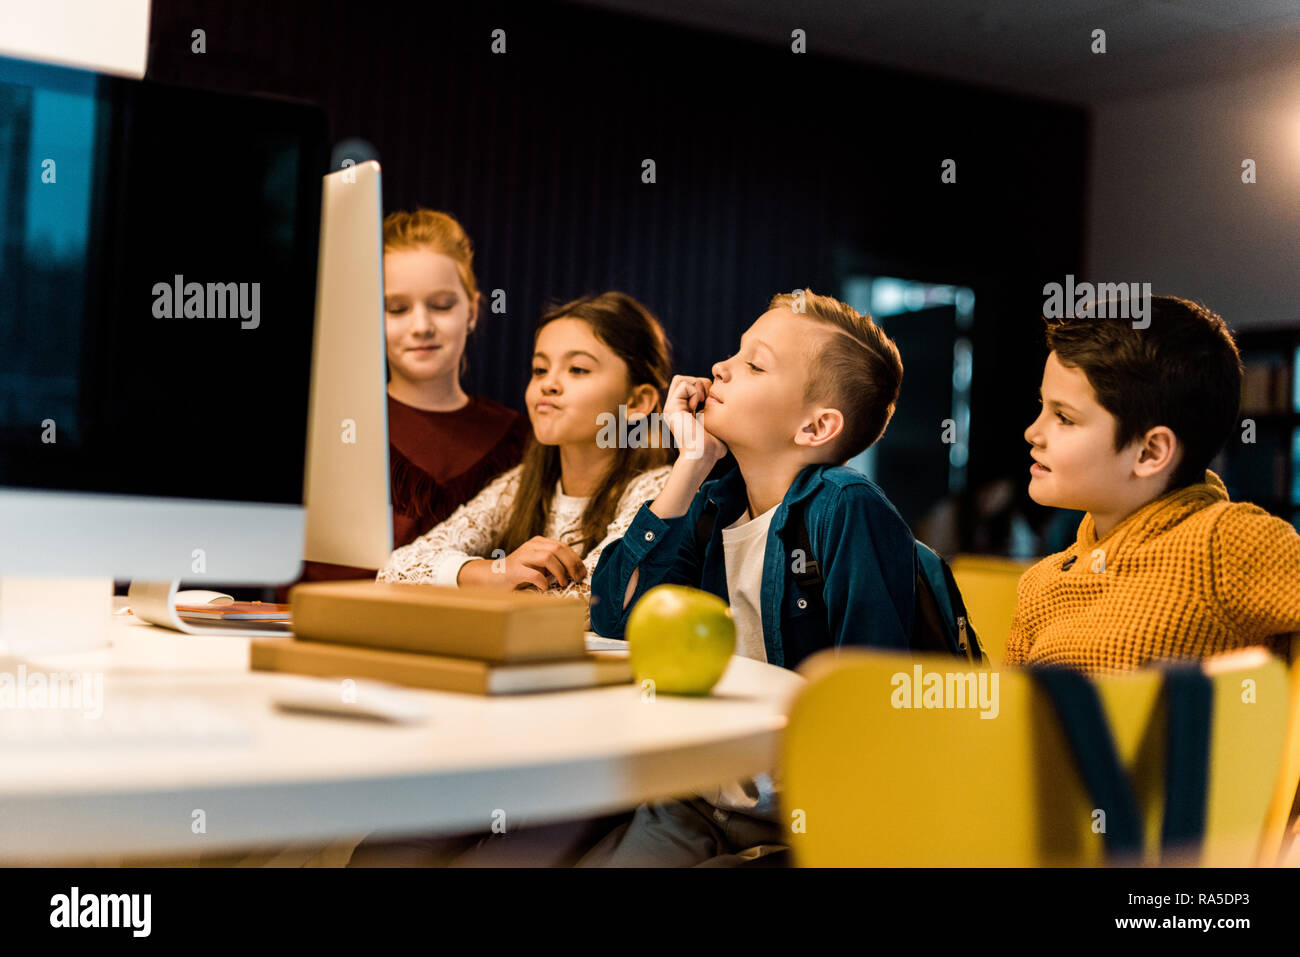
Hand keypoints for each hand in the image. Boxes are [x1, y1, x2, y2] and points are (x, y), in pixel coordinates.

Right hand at [458, 536, 586, 590]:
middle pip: (558, 549)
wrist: (491, 577)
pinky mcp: (514, 570)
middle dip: (572, 564)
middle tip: (577, 579)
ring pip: (548, 557)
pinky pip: (533, 574)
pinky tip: (545, 588)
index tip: (582, 572)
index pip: (563, 546)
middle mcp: (531, 546)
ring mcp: (521, 557)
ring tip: (563, 583)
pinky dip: (543, 582)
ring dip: (560, 571)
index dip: (575, 559)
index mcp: (538, 543)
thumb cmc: (518, 574)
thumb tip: (575, 572)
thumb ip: (553, 564)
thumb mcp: (538, 565)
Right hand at [662, 374, 727, 464]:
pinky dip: (694, 390)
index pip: (689, 387)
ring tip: (702, 401)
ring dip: (696, 385)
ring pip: (680, 379)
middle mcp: (674, 409)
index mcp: (682, 412)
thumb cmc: (713, 447)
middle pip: (681, 380)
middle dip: (698, 382)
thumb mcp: (716, 426)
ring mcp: (671, 408)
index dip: (704, 388)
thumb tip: (726, 409)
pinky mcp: (671, 407)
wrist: (703, 456)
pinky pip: (682, 384)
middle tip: (707, 398)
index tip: (712, 403)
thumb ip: (717, 415)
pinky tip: (698, 405)